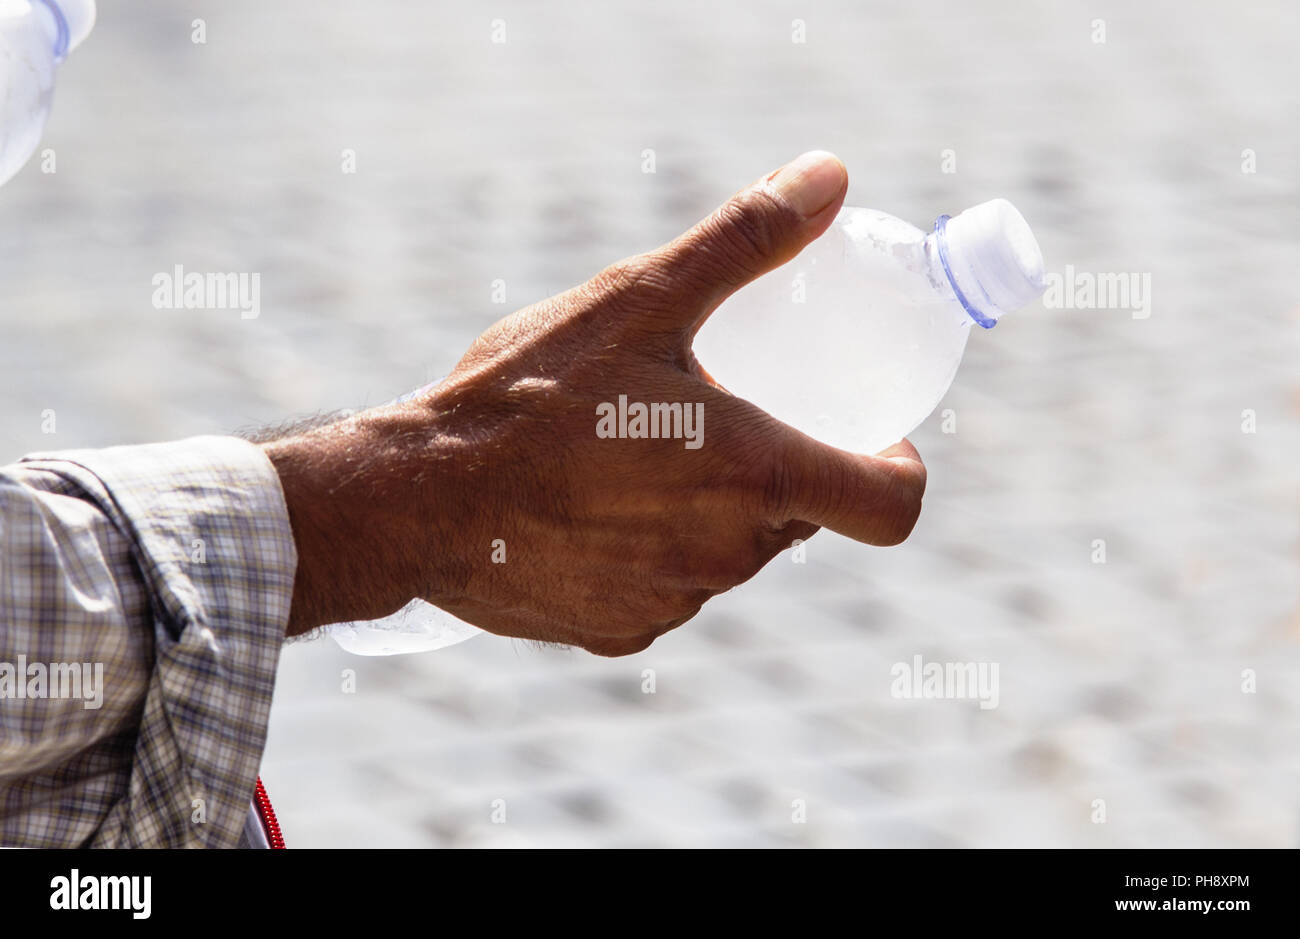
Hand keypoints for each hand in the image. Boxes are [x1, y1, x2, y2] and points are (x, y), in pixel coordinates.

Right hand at [264, 151, 925, 653]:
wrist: (417, 498)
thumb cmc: (532, 396)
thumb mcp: (640, 301)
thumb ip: (744, 240)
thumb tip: (832, 175)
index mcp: (757, 475)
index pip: (889, 504)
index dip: (897, 468)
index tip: (873, 436)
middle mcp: (729, 555)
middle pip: (799, 517)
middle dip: (777, 467)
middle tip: (720, 413)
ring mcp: (674, 603)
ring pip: (729, 552)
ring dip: (710, 508)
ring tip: (636, 454)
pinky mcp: (620, 633)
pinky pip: (665, 589)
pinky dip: (650, 552)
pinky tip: (590, 511)